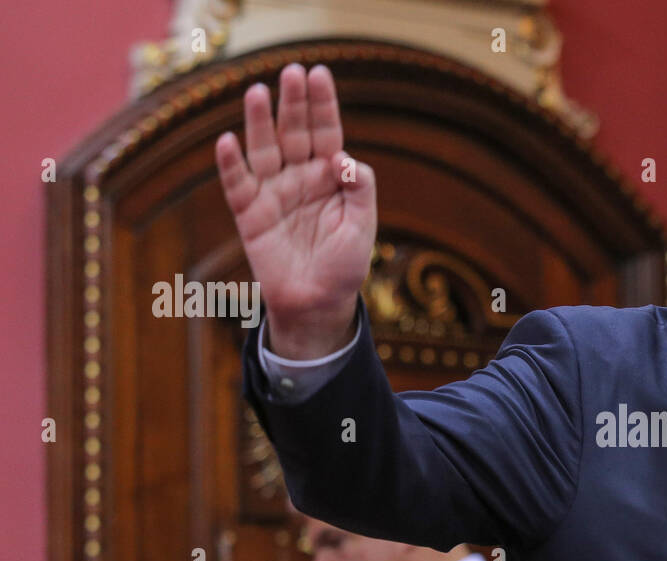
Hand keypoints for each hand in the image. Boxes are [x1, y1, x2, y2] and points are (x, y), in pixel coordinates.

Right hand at [215, 63, 375, 358]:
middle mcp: (299, 177)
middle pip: (294, 132)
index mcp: (330, 177)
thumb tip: (345, 157)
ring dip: (260, 122)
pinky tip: (227, 141)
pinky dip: (231, 164)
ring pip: (263, 149)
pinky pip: (237, 184)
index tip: (319, 73)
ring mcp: (272, 192)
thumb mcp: (363, 228)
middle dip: (293, 103)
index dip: (322, 104)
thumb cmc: (345, 268)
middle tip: (291, 72)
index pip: (326, 132)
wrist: (318, 306)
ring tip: (258, 93)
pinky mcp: (249, 214)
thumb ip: (360, 191)